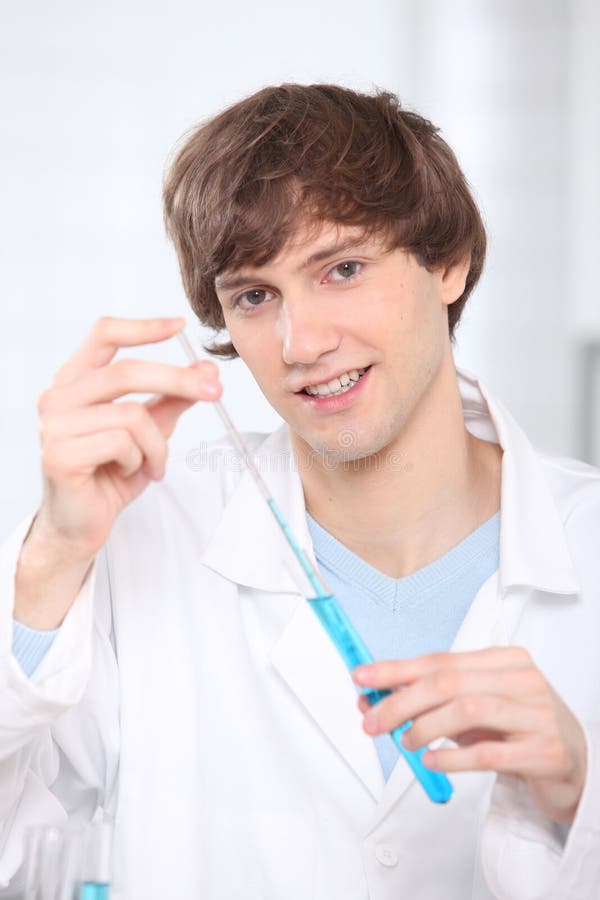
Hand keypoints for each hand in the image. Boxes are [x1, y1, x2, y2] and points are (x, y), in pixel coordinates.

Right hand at [33, 315, 221, 561]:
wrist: (83, 524)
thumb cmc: (111, 473)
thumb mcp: (150, 431)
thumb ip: (172, 399)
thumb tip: (207, 372)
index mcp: (74, 381)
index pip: (104, 334)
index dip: (143, 327)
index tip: (181, 325)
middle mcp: (57, 397)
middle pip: (126, 371)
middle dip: (178, 381)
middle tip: (215, 394)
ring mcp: (54, 425)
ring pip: (131, 415)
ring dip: (157, 443)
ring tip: (154, 463)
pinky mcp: (59, 454)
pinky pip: (122, 443)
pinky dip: (141, 460)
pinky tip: (134, 472)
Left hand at [353, 647, 586, 824]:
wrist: (576, 766)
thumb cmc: (517, 731)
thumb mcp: (475, 708)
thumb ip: (432, 700)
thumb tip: (375, 700)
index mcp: (505, 660)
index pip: (441, 660)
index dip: (397, 669)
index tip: (363, 677)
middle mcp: (523, 680)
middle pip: (449, 683)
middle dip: (402, 701)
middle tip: (374, 722)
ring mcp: (538, 714)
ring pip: (467, 710)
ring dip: (425, 727)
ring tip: (407, 743)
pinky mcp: (546, 751)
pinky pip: (489, 753)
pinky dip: (453, 757)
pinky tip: (433, 761)